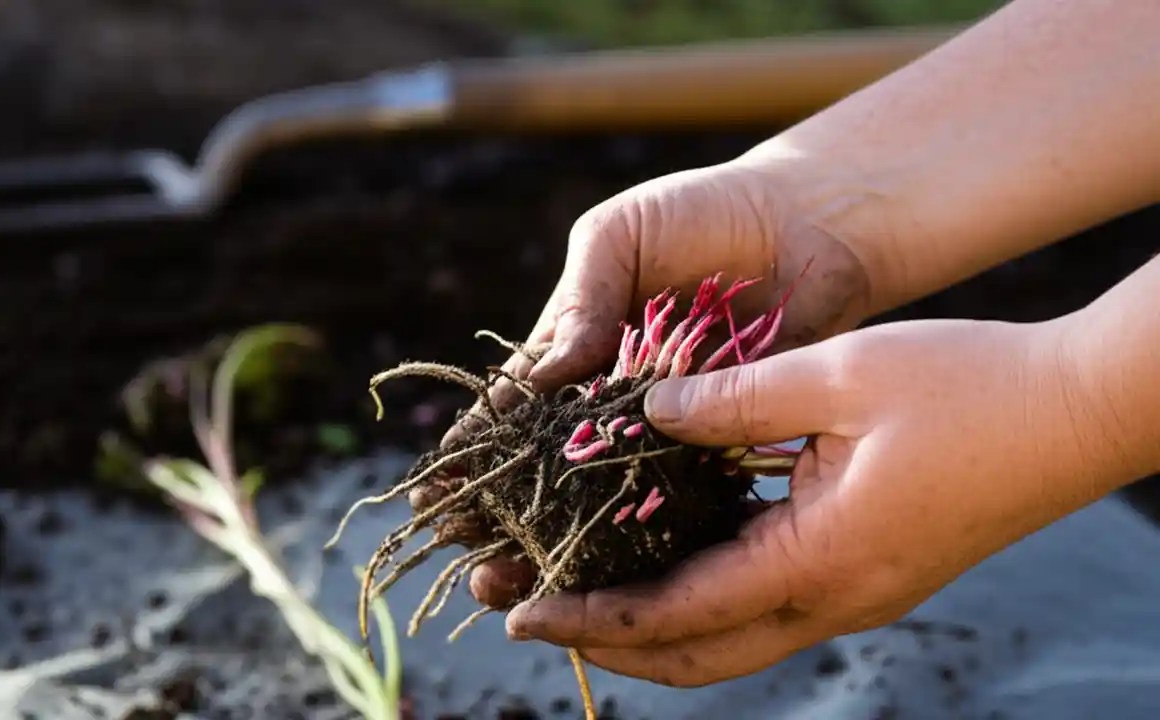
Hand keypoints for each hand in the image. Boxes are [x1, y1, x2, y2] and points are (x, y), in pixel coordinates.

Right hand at [418, 158, 878, 607]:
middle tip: (476, 568)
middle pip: (550, 468)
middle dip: (509, 519)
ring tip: (529, 588)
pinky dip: (657, 533)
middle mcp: (615, 397)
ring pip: (610, 496)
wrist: (810, 220)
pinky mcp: (728, 439)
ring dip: (570, 544)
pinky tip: (623, 575)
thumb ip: (583, 297)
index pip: (513, 408)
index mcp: (575, 346)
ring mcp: (670, 424)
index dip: (476, 451)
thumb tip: (546, 376)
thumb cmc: (703, 211)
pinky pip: (688, 493)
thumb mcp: (622, 234)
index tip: (436, 494)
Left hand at [502, 316, 1130, 686]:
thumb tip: (643, 411)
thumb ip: (730, 396)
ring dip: (653, 626)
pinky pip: (768, 603)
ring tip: (584, 595)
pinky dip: (705, 596)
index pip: (678, 612)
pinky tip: (669, 556)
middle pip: (698, 654)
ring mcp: (858, 593)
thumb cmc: (970, 385)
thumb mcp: (837, 373)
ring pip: (732, 638)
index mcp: (820, 559)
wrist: (1079, 413)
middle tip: (535, 616)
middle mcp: (836, 597)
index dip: (593, 615)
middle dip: (610, 642)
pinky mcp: (870, 572)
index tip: (524, 611)